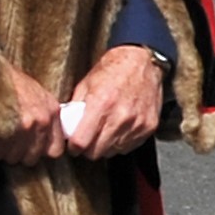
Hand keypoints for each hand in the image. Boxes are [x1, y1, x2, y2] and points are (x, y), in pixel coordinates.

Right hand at [0, 65, 66, 164]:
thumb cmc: (4, 80)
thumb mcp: (34, 93)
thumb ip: (42, 115)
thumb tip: (40, 138)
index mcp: (51, 111)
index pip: (55, 150)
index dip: (40, 151)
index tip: (30, 148)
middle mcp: (41, 120)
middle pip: (32, 157)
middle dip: (18, 153)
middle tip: (7, 142)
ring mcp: (24, 126)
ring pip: (13, 157)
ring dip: (2, 150)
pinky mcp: (5, 131)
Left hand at [63, 44, 165, 159]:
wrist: (142, 62)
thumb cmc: (112, 70)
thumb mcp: (86, 84)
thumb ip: (75, 107)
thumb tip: (65, 127)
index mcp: (101, 104)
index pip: (82, 141)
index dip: (74, 147)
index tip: (73, 146)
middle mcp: (120, 116)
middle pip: (96, 152)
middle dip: (87, 149)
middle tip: (86, 140)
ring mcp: (136, 123)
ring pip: (112, 151)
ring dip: (104, 147)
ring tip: (102, 133)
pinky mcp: (149, 127)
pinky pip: (128, 147)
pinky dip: (120, 143)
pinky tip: (117, 131)